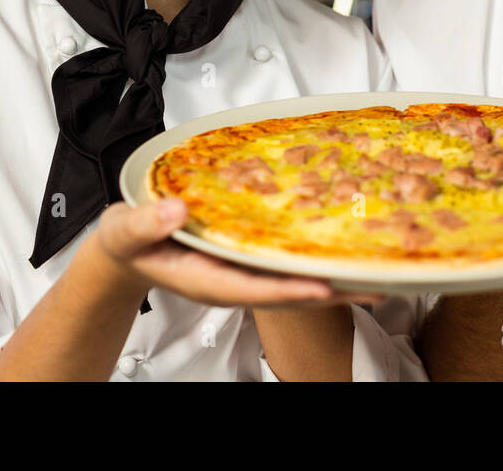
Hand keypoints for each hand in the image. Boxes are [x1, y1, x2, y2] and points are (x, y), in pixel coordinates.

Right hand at [92, 198, 382, 308]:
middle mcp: (230, 279)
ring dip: (334, 277)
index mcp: (204, 278)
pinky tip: (341, 248)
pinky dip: (315, 258)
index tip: (323, 286)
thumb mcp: (126, 230)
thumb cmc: (127, 241)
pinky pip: (287, 262)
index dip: (290, 289)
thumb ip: (146, 223)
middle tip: (376, 284)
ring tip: (376, 272)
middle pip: (288, 291)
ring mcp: (241, 271)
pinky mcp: (247, 258)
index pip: (255, 289)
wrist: (127, 247)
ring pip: (294, 279)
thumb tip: (174, 211)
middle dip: (332, 290)